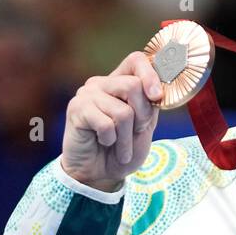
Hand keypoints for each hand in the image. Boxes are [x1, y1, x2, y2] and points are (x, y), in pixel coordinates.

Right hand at [61, 51, 164, 192]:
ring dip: (127, 137)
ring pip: (122, 111)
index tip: (157, 96)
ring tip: (120, 147)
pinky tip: (103, 143)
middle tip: (136, 133)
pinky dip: (111, 141)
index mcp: (120, 81)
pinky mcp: (76, 109)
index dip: (150, 74)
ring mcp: (87, 94)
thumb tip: (158, 89)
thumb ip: (151, 104)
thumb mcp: (145, 126)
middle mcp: (102, 83)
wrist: (99, 174)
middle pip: (133, 85)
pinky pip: (106, 124)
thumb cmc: (122, 150)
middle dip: (142, 116)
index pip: (136, 60)